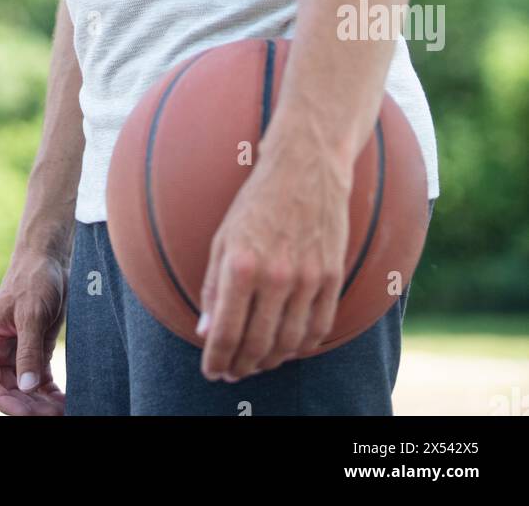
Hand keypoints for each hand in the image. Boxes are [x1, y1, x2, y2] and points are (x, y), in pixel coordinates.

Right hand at [0, 247, 67, 414]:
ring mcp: (17, 352)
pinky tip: (65, 402)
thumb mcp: (31, 313)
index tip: (27, 414)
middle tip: (54, 416)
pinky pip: (40, 380)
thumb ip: (28, 351)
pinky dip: (50, 394)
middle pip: (9, 391)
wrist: (50, 258)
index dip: (5, 403)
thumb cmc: (34, 278)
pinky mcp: (36, 349)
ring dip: (41, 404)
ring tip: (64, 412)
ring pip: (25, 390)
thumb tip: (27, 387)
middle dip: (29, 407)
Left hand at [197, 147, 351, 381]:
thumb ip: (213, 287)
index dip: (217, 359)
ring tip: (258, 364)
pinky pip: (320, 327)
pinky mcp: (333, 276)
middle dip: (242, 366)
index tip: (212, 371)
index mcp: (241, 264)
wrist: (305, 166)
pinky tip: (289, 348)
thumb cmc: (257, 201)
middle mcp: (276, 275)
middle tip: (234, 373)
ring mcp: (309, 277)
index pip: (227, 332)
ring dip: (271, 361)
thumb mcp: (223, 238)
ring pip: (290, 342)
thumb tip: (206, 332)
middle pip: (258, 344)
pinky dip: (304, 347)